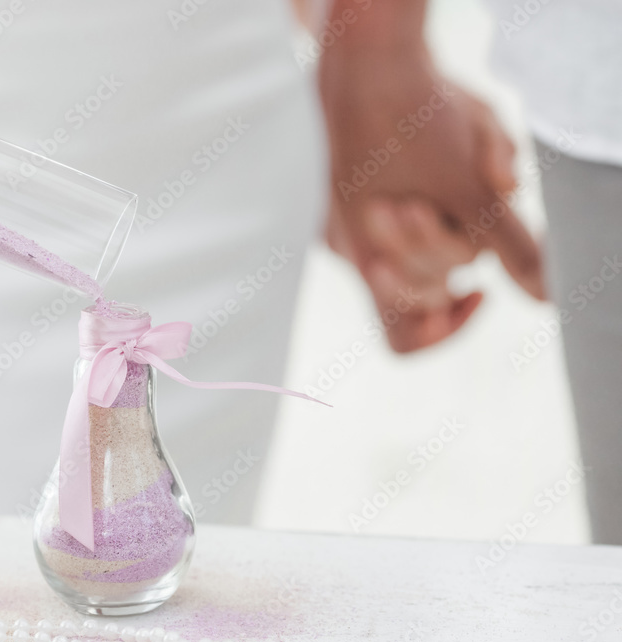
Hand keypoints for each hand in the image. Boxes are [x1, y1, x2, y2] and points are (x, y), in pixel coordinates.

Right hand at [319, 27, 544, 351]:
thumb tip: (545, 295)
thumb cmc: (411, 116)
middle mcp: (352, 250)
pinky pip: (393, 223)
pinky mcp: (347, 198)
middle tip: (457, 206)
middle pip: (421, 291)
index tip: (478, 290)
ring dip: (447, 219)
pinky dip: (428, 202)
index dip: (448, 328)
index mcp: (369, 258)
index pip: (407, 337)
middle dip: (456, 254)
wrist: (365, 55)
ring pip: (413, 252)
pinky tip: (435, 164)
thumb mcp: (472, 184)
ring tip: (450, 171)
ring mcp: (344, 224)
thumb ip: (511, 245)